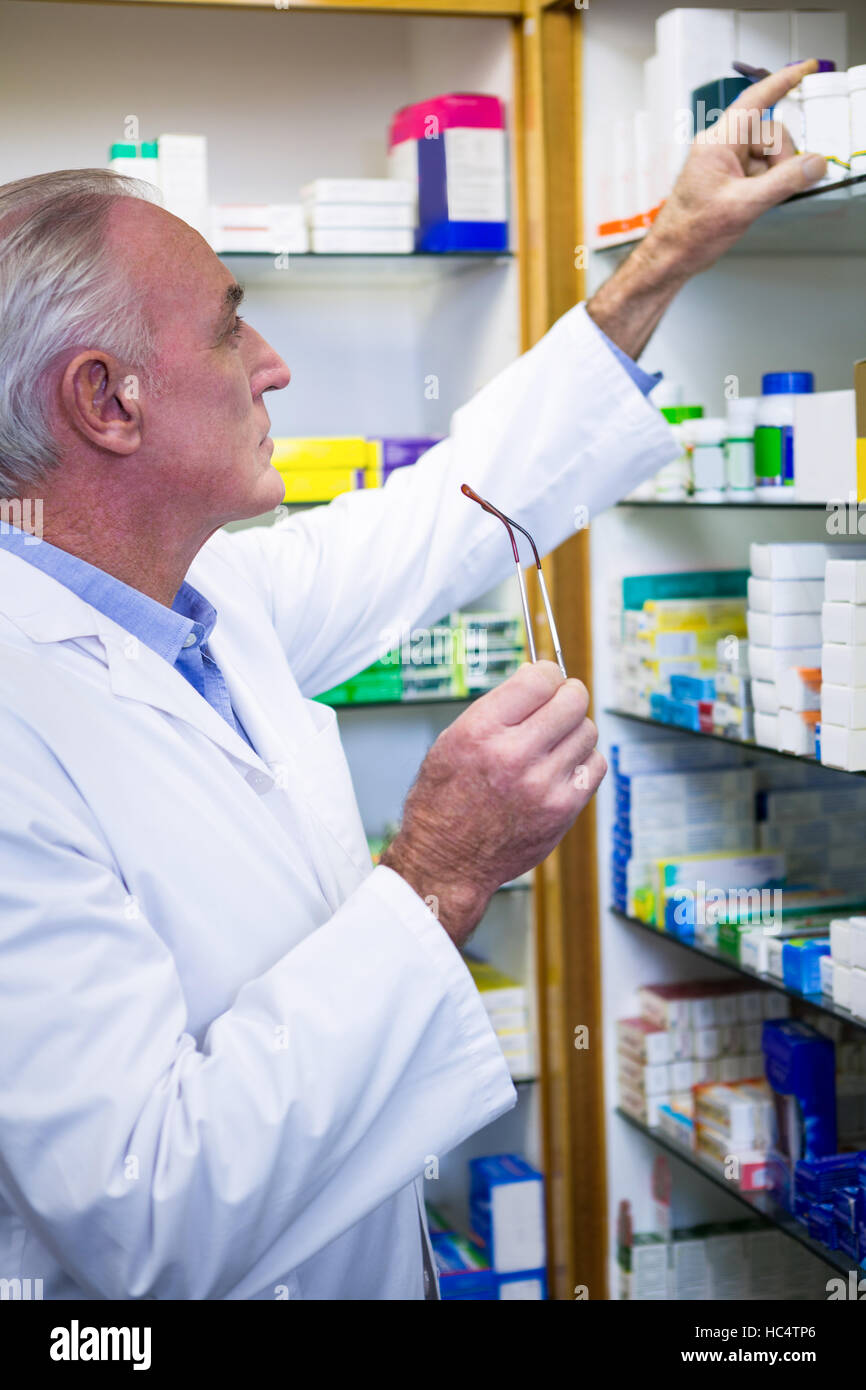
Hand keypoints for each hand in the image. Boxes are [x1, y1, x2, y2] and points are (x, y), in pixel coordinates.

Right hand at [381, 661, 604, 946]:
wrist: (447, 860)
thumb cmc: (444, 801)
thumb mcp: (451, 741)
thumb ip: (496, 709)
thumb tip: (538, 679)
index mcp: (481, 732)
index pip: (539, 679)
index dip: (548, 673)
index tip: (548, 678)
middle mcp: (513, 756)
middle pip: (573, 701)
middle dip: (568, 696)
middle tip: (560, 702)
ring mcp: (543, 785)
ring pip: (588, 731)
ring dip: (574, 730)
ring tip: (553, 742)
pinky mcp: (563, 810)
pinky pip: (595, 765)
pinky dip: (584, 760)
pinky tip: (562, 767)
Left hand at [587, 59, 826, 360]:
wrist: (671, 256)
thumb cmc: (690, 231)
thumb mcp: (743, 206)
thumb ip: (783, 183)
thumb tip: (814, 164)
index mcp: (717, 142)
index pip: (754, 100)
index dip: (782, 82)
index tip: (804, 70)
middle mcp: (721, 146)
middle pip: (770, 131)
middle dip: (781, 157)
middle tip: (775, 185)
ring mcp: (725, 162)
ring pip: (768, 153)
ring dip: (774, 174)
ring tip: (755, 200)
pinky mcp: (730, 178)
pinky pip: (761, 170)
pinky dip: (767, 183)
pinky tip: (754, 202)